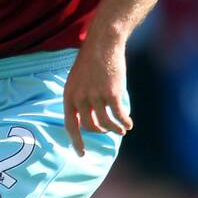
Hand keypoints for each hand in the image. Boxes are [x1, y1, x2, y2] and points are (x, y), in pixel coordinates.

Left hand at [63, 31, 131, 154]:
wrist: (103, 43)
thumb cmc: (91, 61)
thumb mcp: (77, 80)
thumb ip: (79, 98)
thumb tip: (87, 118)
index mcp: (69, 95)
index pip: (70, 125)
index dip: (76, 141)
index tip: (81, 154)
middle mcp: (80, 98)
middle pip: (90, 126)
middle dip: (100, 132)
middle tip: (108, 131)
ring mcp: (96, 97)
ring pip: (105, 124)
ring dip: (114, 129)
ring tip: (121, 130)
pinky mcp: (112, 94)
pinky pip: (119, 115)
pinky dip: (124, 122)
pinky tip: (129, 123)